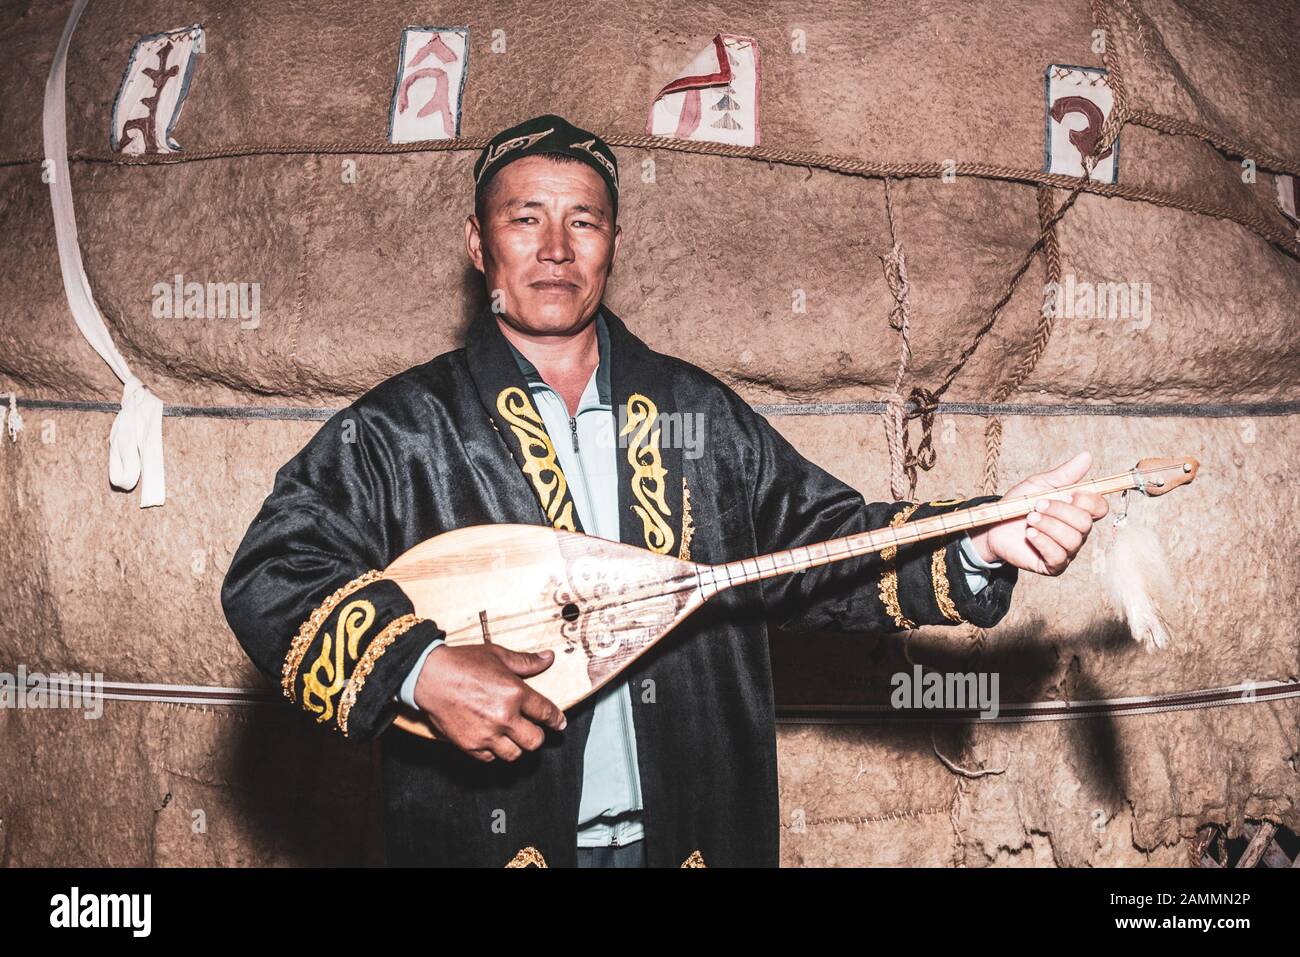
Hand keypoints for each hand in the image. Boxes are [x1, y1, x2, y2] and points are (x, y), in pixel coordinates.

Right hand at [412, 643, 566, 762]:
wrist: (429, 676)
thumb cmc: (463, 663)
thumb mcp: (497, 655)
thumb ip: (525, 661)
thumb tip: (548, 658)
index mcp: (515, 693)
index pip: (546, 713)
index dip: (556, 720)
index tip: (559, 723)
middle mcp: (504, 717)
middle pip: (535, 741)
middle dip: (537, 735)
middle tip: (531, 728)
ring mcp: (487, 734)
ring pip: (514, 754)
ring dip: (516, 745)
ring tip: (512, 735)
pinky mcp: (470, 745)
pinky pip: (491, 758)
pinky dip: (494, 751)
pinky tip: (492, 739)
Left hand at [968, 451, 1108, 576]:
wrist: (993, 526)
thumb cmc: (1018, 505)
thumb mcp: (1039, 485)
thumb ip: (1064, 474)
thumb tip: (1087, 456)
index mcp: (1078, 511)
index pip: (1100, 507)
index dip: (1087, 500)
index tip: (1067, 493)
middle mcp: (1077, 532)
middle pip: (1085, 523)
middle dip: (1059, 511)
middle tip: (1037, 505)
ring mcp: (1067, 550)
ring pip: (1072, 539)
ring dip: (1048, 525)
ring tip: (1029, 519)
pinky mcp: (1053, 566)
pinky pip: (1058, 556)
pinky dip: (1043, 542)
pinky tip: (1029, 534)